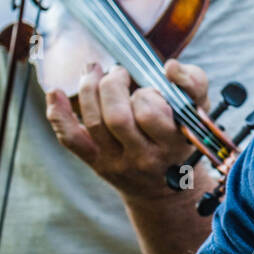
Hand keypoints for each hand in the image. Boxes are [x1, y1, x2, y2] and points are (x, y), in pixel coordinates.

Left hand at [46, 58, 208, 198]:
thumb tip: (169, 66)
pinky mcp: (96, 162)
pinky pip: (71, 139)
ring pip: (94, 122)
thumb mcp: (198, 113)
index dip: (146, 93)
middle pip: (117, 117)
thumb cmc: (180, 137)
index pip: (151, 113)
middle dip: (112, 85)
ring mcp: (116, 162)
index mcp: (172, 143)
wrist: (164, 187)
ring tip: (94, 71)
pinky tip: (55, 92)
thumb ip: (194, 83)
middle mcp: (144, 158)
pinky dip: (59, 114)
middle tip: (118, 73)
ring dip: (89, 89)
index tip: (150, 88)